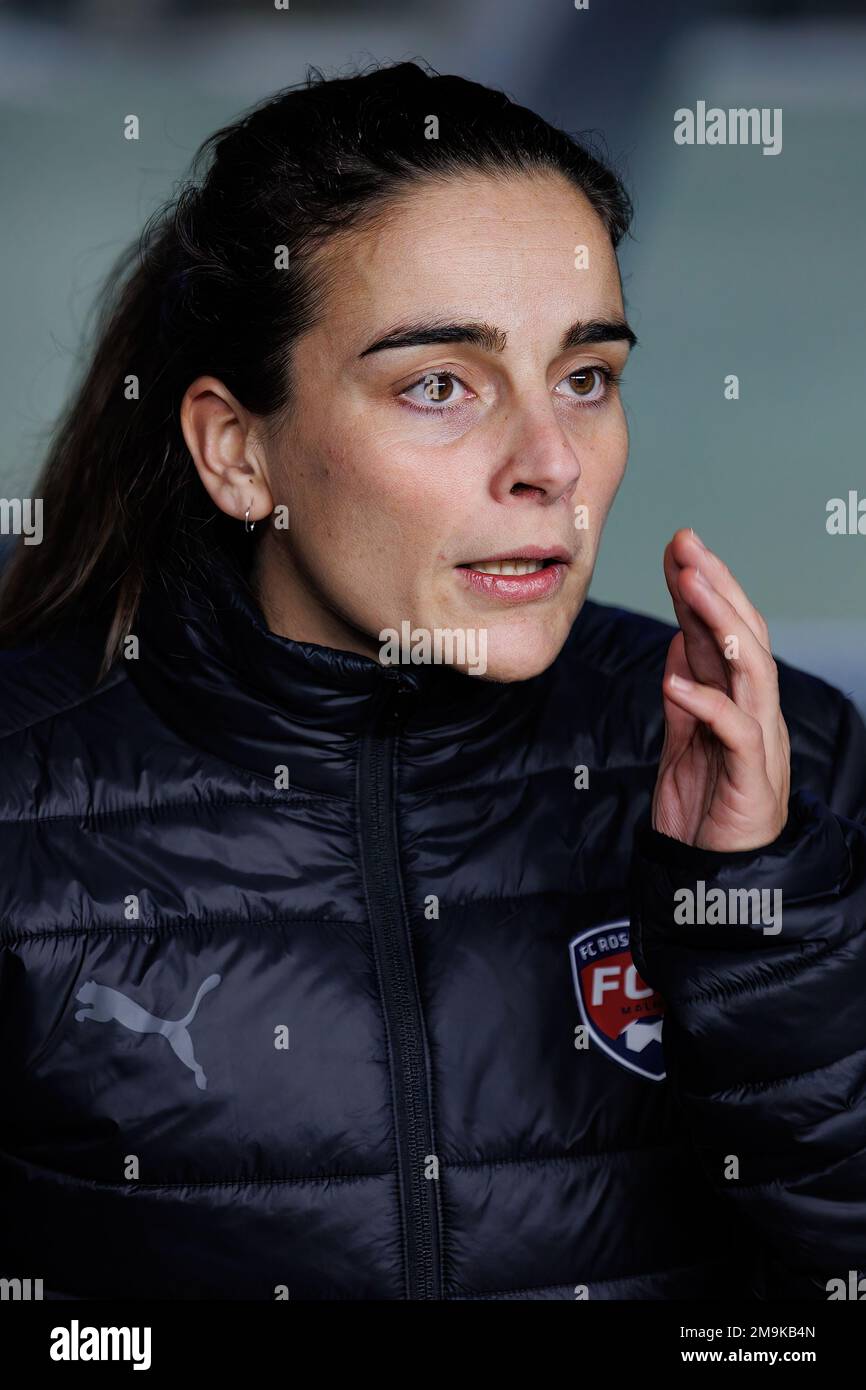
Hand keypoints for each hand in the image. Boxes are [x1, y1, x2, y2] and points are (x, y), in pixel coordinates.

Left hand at [651, 528, 790, 850]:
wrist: (715, 879)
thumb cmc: (705, 814)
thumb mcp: (684, 743)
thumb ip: (686, 696)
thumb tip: (678, 644)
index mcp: (737, 702)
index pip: (723, 633)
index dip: (702, 589)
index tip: (678, 548)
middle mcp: (755, 713)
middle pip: (746, 636)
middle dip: (717, 586)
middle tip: (689, 545)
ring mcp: (758, 741)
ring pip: (751, 670)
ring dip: (721, 623)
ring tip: (691, 586)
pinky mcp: (752, 777)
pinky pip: (735, 732)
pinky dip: (706, 703)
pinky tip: (675, 680)